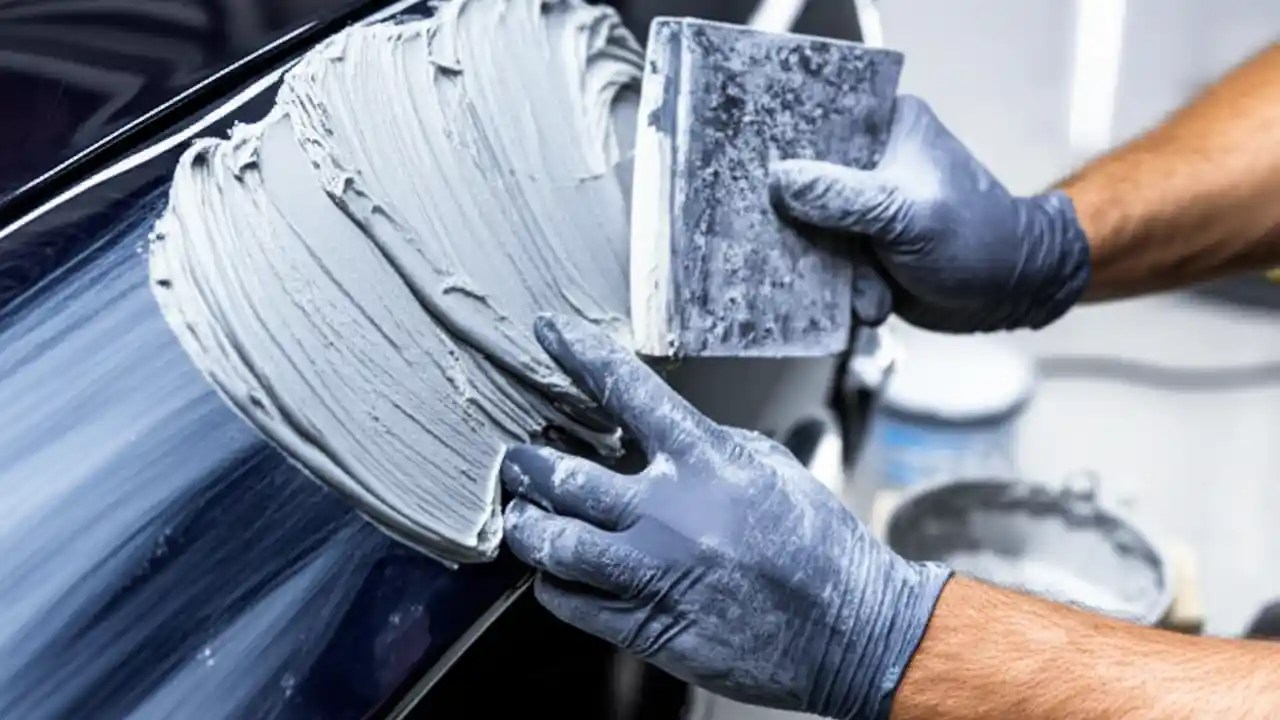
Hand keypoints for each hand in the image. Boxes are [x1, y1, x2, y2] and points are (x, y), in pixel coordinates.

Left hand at [501, 314, 950, 718]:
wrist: (850, 631)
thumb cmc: (817, 543)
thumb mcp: (769, 468)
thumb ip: (705, 444)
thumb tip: (649, 430)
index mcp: (706, 460)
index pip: (626, 390)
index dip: (578, 354)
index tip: (546, 331)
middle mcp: (670, 513)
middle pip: (566, 477)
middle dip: (527, 464)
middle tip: (515, 460)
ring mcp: (653, 573)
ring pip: (553, 544)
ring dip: (526, 526)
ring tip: (521, 515)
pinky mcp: (646, 628)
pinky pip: (569, 602)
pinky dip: (552, 581)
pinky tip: (555, 571)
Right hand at [770, 95, 1090, 332]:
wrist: (1010, 294)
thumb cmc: (974, 239)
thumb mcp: (903, 212)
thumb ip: (840, 196)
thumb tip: (780, 180)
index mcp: (886, 127)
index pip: (817, 124)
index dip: (787, 152)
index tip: (769, 183)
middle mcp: (870, 163)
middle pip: (803, 184)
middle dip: (807, 228)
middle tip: (825, 250)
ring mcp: (863, 208)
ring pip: (810, 232)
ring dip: (831, 269)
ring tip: (869, 285)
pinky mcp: (862, 248)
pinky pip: (826, 264)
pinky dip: (844, 288)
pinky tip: (874, 298)